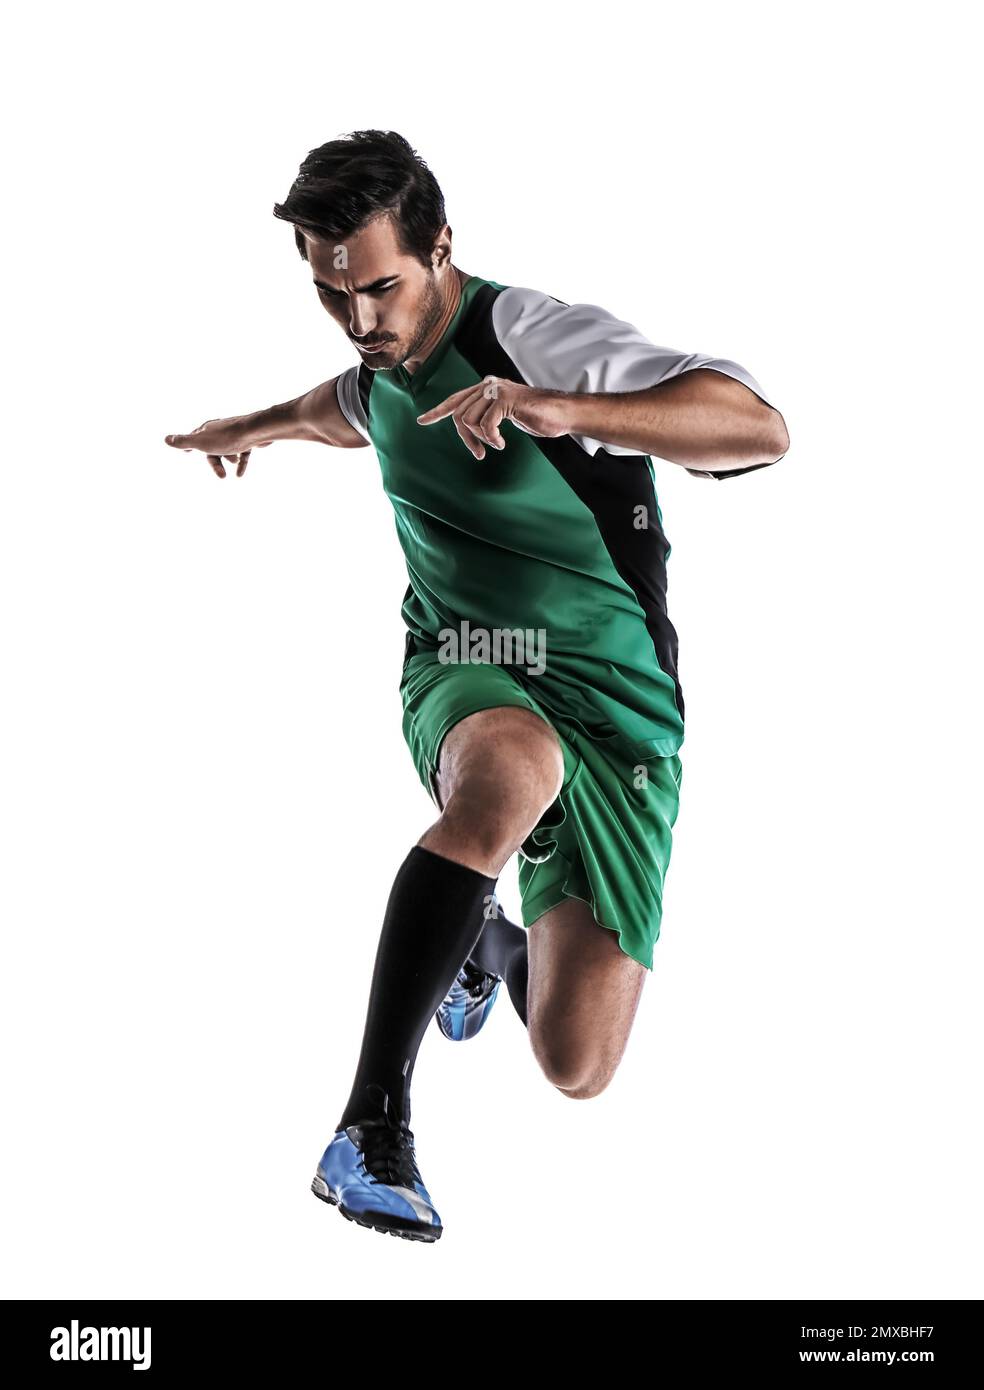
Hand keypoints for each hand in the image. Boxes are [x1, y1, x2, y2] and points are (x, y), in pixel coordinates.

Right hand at [164, 414, 272, 477]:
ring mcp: (234, 434)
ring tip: (234, 462)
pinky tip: (240, 475)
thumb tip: (165, 439)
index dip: (189, 445)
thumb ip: (184, 442)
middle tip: (221, 476)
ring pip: (227, 450)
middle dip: (215, 462)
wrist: (255, 431)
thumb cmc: (227, 437)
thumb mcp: (201, 442)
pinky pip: (243, 454)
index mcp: (207, 429)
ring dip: (229, 459)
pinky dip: (241, 464)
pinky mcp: (247, 440)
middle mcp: (220, 429)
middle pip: (212, 448)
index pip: (194, 437)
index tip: (185, 451)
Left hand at [416, 376, 568, 458]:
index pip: (455, 399)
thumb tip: (469, 425)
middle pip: (459, 414)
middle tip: (479, 454)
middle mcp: (488, 384)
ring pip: (468, 420)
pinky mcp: (506, 399)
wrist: (562, 413)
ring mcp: (497, 390)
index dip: (437, 411)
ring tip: (495, 445)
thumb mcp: (506, 415)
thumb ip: (488, 414)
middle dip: (466, 438)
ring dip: (480, 439)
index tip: (422, 421)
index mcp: (486, 388)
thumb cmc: (537, 416)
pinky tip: (502, 443)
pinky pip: (485, 425)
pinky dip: (491, 438)